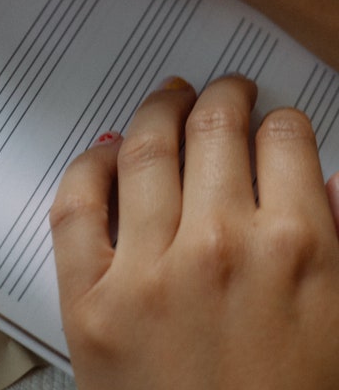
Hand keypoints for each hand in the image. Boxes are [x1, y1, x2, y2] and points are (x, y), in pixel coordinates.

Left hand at [50, 75, 338, 389]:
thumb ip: (334, 246)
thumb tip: (321, 183)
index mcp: (300, 251)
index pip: (286, 142)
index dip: (280, 120)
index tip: (272, 117)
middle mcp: (222, 245)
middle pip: (215, 131)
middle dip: (222, 98)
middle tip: (221, 89)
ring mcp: (148, 269)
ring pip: (145, 150)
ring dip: (157, 111)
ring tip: (165, 98)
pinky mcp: (88, 300)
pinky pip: (75, 205)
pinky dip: (87, 166)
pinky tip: (101, 152)